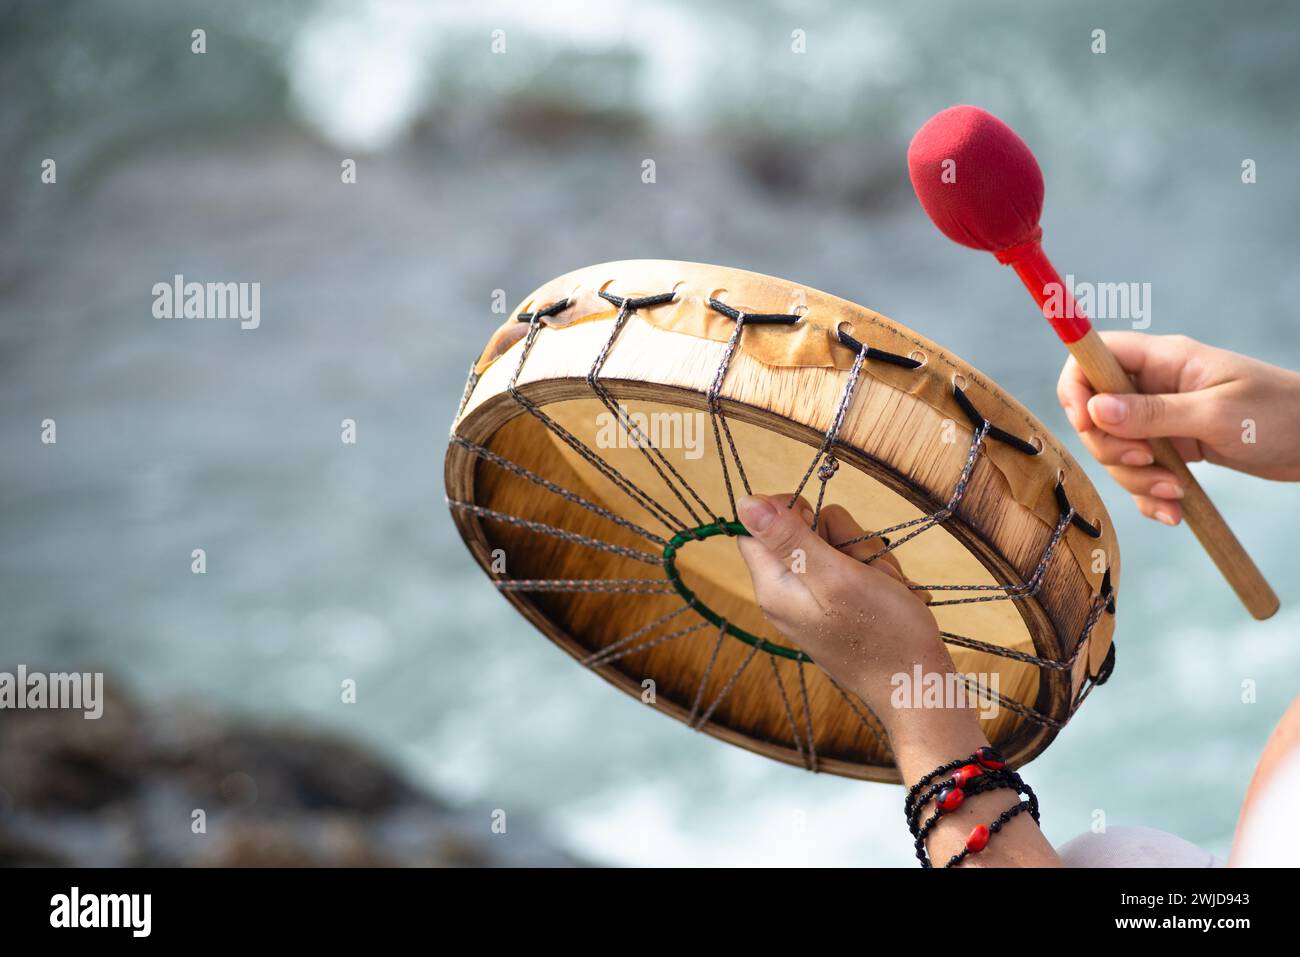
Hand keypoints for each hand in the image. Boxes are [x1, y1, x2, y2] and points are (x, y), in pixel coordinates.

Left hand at [734, 493, 946, 731]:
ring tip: (883, 586)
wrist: (918, 685)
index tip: (821, 524)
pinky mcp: (841, 606)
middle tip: (862, 568)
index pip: (756, 527)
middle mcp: (788, 591)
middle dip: (843, 537)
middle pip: (804, 531)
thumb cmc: (881, 633)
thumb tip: (745, 502)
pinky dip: (876, 574)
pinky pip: (854, 568)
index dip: (787, 512)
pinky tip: (891, 595)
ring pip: (837, 545)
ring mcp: (816, 599)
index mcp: (774, 585)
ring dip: (867, 556)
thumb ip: (788, 537)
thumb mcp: (833, 574)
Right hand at [1057, 332, 1299, 524]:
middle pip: (1095, 414)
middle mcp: (1154, 386)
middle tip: (1149, 463)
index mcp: (1163, 360)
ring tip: (1175, 492)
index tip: (1087, 423)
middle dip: (1113, 448)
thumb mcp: (1217, 414)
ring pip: (1115, 450)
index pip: (1092, 357)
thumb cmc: (1279, 413)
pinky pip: (1139, 474)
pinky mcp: (1172, 448)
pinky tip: (1174, 510)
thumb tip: (1095, 410)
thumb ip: (1153, 413)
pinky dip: (1149, 496)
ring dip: (1136, 479)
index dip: (1077, 388)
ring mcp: (1161, 419)